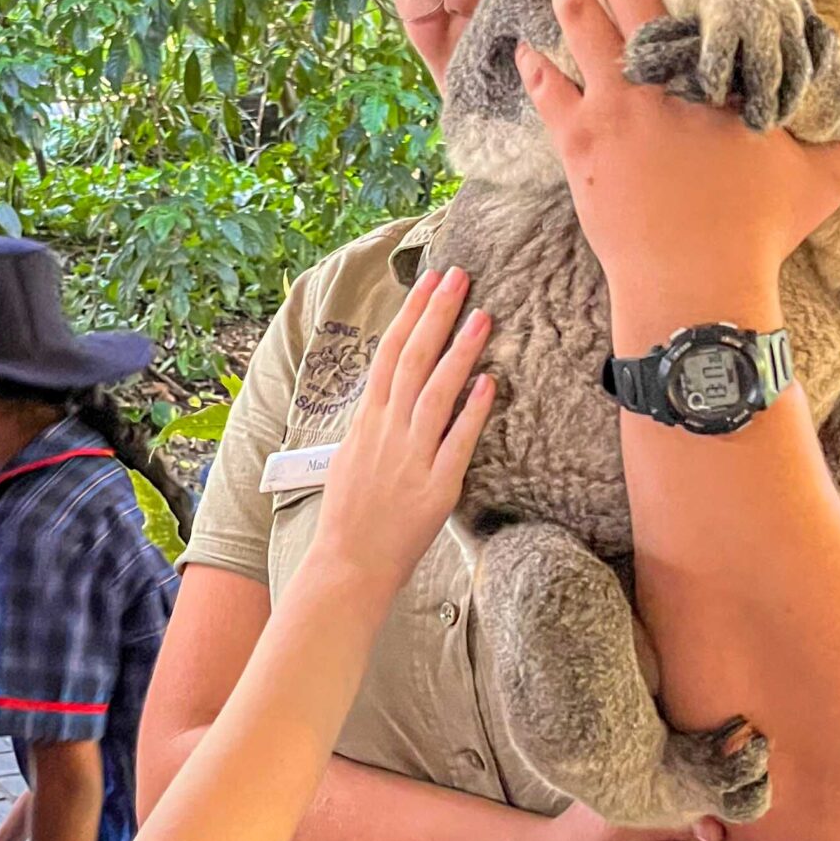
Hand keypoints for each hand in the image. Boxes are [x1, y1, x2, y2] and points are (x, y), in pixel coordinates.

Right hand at [311, 268, 493, 593]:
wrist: (348, 565)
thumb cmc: (351, 514)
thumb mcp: (355, 456)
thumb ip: (377, 422)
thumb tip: (395, 390)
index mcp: (366, 421)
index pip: (389, 354)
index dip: (411, 313)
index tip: (429, 280)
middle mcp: (386, 432)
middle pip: (412, 360)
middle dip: (436, 314)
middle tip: (459, 275)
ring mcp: (410, 458)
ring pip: (435, 393)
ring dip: (459, 351)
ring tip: (483, 315)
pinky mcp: (435, 488)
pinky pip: (457, 442)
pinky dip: (473, 410)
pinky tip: (490, 382)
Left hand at [522, 0, 839, 325]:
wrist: (693, 285)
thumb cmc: (759, 232)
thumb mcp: (828, 179)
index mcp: (719, 82)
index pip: (694, 8)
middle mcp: (662, 87)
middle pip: (628, 7)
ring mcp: (615, 114)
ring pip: (582, 41)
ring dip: (569, 4)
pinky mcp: (581, 149)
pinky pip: (549, 97)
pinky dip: (536, 71)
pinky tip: (524, 50)